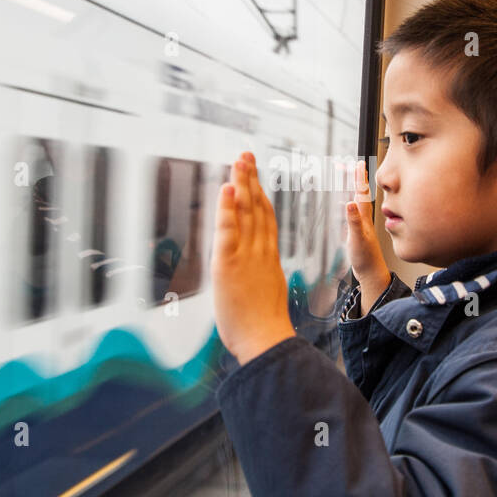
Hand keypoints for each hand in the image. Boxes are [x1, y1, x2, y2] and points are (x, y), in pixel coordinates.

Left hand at [211, 151, 295, 364]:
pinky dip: (227, 207)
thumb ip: (262, 279)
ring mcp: (246, 255)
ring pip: (245, 211)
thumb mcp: (268, 296)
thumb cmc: (265, 328)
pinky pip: (228, 229)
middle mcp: (260, 251)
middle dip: (251, 180)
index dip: (261, 196)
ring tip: (239, 161)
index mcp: (270, 259)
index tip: (256, 179)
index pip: (266, 220)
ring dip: (241, 183)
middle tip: (247, 156)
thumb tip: (258, 278)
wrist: (266, 340)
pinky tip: (226, 187)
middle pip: (257, 208)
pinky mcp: (228, 263)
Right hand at [344, 158, 387, 287]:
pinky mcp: (358, 230)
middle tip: (351, 164)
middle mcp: (364, 217)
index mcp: (364, 216)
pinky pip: (354, 211)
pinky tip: (347, 203)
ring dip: (353, 188)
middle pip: (359, 193)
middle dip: (355, 178)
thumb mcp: (357, 239)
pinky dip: (350, 202)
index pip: (361, 192)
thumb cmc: (365, 258)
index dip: (359, 177)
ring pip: (357, 200)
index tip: (357, 162)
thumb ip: (353, 221)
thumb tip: (350, 203)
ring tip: (349, 177)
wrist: (371, 273)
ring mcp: (361, 224)